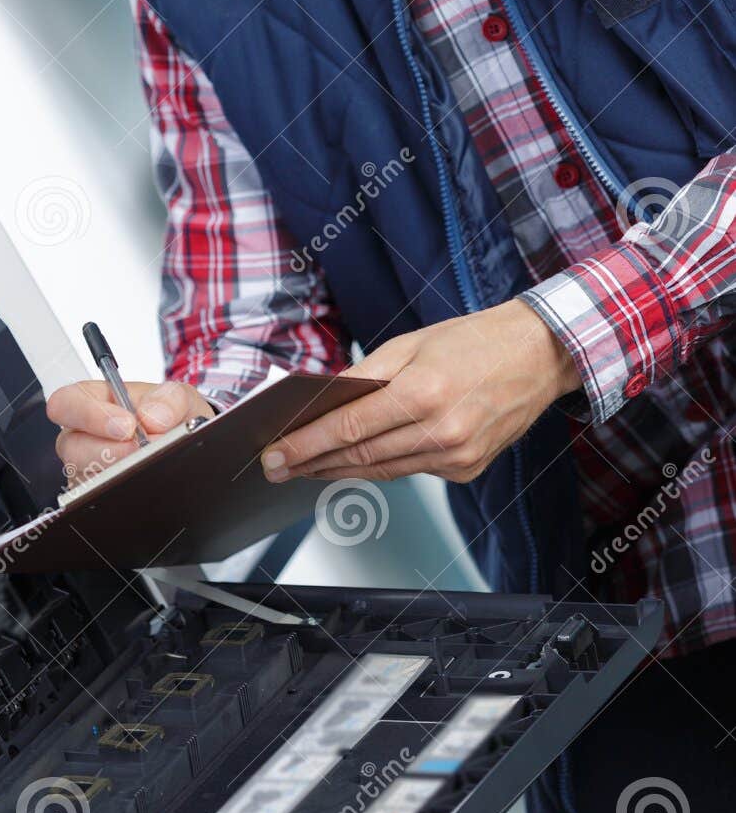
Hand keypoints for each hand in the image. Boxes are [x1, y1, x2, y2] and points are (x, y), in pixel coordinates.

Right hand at [45, 379, 215, 483]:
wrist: (184, 447)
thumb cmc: (171, 418)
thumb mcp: (178, 399)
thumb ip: (170, 399)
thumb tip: (152, 417)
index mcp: (93, 401)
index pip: (65, 403)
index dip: (89, 415)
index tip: (127, 426)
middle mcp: (83, 438)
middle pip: (72, 449)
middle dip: (109, 452)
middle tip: (142, 451)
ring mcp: (88, 472)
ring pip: (85, 482)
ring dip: (120, 476)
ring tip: (150, 467)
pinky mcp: (97, 500)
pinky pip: (99, 505)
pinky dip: (125, 497)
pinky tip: (145, 487)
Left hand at [260, 299, 579, 485]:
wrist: (538, 355)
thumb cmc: (474, 341)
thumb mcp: (411, 343)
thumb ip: (364, 375)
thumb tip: (322, 400)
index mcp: (424, 392)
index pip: (349, 428)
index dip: (306, 444)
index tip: (274, 454)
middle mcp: (442, 431)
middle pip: (361, 457)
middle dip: (313, 463)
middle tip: (277, 467)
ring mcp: (457, 456)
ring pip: (383, 471)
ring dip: (340, 471)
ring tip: (306, 467)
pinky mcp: (467, 469)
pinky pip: (411, 471)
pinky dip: (382, 467)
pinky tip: (357, 462)